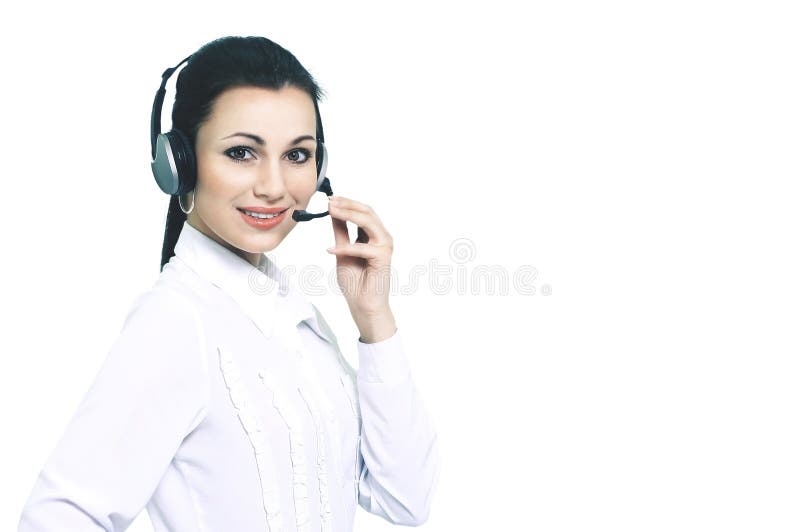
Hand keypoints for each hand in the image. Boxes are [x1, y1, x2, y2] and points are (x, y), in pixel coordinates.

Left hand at [326, 195, 395, 337]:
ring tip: (331, 211)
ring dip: (348, 215)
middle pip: (367, 212)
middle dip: (347, 204)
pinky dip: (345, 247)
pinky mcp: (383, 257)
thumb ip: (340, 232)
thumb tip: (333, 212)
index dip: (347, 203)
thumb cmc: (355, 282)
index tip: (330, 199)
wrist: (363, 305)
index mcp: (373, 235)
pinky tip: (330, 250)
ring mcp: (385, 246)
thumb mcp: (342, 251)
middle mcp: (382, 238)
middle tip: (330, 201)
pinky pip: (362, 247)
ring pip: (368, 222)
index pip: (362, 211)